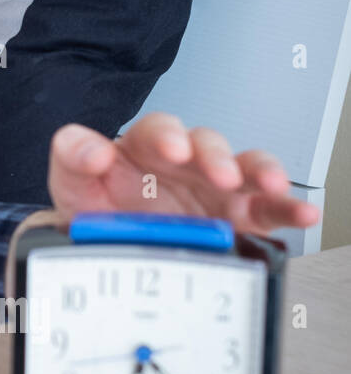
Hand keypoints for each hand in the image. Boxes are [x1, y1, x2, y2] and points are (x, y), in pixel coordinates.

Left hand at [46, 112, 319, 235]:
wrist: (99, 244)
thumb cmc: (92, 204)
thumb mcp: (71, 179)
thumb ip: (72, 155)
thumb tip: (93, 150)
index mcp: (144, 147)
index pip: (160, 129)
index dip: (169, 135)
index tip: (172, 149)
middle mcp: (184, 162)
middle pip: (207, 144)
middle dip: (215, 157)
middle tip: (218, 175)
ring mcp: (212, 188)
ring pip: (245, 168)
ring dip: (261, 173)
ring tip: (272, 185)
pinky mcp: (234, 217)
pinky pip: (266, 208)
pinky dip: (286, 208)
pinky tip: (302, 212)